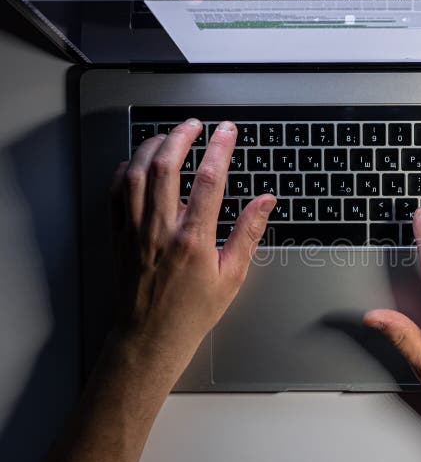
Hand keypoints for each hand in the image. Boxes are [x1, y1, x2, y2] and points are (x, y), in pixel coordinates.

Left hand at [110, 119, 275, 360]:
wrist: (151, 337)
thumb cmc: (192, 311)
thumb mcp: (232, 275)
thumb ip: (248, 233)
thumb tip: (265, 202)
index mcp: (193, 239)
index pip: (209, 180)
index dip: (219, 148)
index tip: (227, 131)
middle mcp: (160, 230)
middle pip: (166, 166)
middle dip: (181, 136)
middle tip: (195, 124)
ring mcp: (134, 231)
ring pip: (136, 174)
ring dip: (151, 147)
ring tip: (168, 136)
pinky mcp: (118, 236)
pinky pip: (115, 193)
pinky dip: (125, 171)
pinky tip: (137, 163)